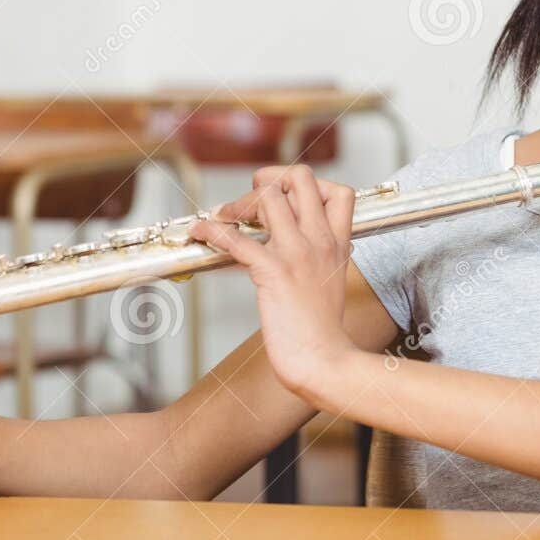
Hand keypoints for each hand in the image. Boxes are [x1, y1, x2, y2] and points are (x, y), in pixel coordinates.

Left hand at [188, 164, 357, 400]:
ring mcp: (297, 254)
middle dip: (270, 179)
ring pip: (269, 197)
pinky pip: (237, 239)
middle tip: (252, 202)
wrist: (324, 361)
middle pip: (301, 178)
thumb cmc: (323, 332)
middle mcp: (319, 241)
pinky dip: (212, 231)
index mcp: (337, 245)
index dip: (308, 187)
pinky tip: (201, 232)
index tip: (285, 201)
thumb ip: (322, 260)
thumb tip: (307, 248)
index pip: (338, 191)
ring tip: (225, 217)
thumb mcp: (332, 285)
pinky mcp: (274, 272)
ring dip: (239, 202)